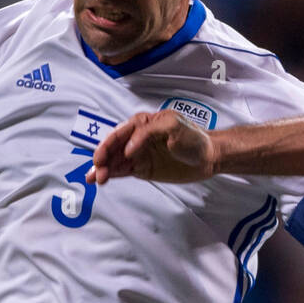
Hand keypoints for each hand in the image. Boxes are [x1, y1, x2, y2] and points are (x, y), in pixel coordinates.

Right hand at [86, 110, 215, 184]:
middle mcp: (137, 138)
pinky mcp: (142, 168)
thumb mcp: (174, 126)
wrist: (208, 157)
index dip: (110, 144)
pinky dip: (111, 174)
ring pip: (115, 160)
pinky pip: (122, 170)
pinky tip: (100, 179)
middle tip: (97, 171)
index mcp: (144, 123)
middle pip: (114, 147)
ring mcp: (138, 153)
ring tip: (94, 179)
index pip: (121, 132)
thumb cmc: (194, 138)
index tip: (105, 157)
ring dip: (103, 168)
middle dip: (102, 158)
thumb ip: (149, 132)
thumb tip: (129, 149)